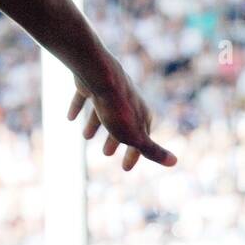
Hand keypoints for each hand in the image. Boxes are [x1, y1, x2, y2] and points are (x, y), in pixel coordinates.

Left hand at [67, 55, 177, 170]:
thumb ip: (152, 150)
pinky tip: (70, 117)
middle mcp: (127, 102)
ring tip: (84, 136)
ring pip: (102, 111)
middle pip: (121, 124)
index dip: (134, 155)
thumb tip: (174, 162)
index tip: (124, 168)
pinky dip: (78, 107)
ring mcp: (108, 91)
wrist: (99, 76)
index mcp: (141, 115)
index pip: (142, 139)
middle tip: (105, 154)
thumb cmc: (117, 110)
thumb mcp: (135, 136)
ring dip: (95, 124)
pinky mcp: (89, 83)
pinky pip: (83, 97)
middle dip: (115, 139)